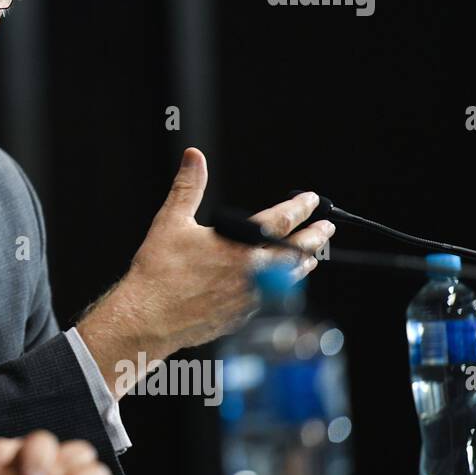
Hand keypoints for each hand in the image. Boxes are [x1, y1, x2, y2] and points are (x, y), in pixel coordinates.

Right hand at [77, 148, 334, 392]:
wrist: (148, 317)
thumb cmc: (158, 272)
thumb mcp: (171, 221)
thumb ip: (188, 187)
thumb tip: (194, 157)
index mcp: (238, 245)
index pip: (280, 220)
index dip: (299, 207)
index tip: (310, 200)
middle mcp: (252, 272)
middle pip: (296, 251)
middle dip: (314, 238)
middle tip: (327, 229)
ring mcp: (251, 298)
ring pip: (288, 279)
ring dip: (302, 264)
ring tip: (311, 257)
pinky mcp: (243, 316)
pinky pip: (270, 299)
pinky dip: (279, 288)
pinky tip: (277, 286)